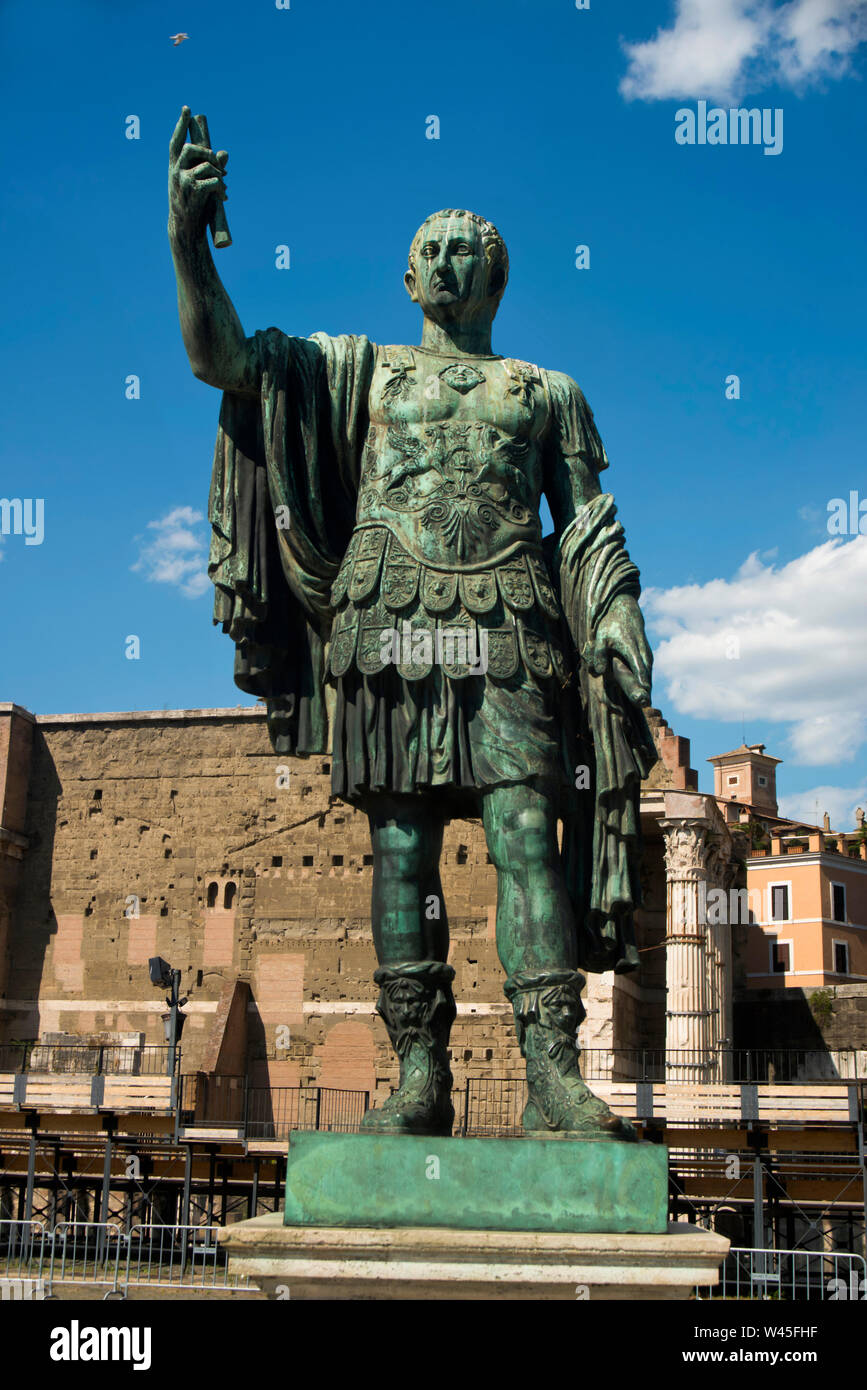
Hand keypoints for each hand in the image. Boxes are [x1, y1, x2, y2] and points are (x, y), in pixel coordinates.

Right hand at [168, 106, 227, 243]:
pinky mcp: (193, 191)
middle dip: (207, 153)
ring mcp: (182, 180)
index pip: (175, 141)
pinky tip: (224, 197)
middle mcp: (175, 171)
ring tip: (223, 185)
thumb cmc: (191, 205)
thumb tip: (225, 152)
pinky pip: (213, 181)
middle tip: (218, 164)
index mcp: (174, 167)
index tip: (187, 108)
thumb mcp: (197, 184)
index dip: (181, 124)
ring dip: (219, 174)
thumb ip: (210, 167)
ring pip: (206, 165)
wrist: (185, 229)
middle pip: (190, 148)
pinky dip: (221, 188)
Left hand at [584, 593, 651, 705]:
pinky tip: (642, 691)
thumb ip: (599, 655)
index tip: (644, 694)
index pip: (640, 669)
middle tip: (643, 705)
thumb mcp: (600, 638)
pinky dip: (646, 680)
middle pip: (647, 675)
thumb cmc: (611, 625)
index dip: (643, 682)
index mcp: (632, 649)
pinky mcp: (647, 655)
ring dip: (647, 687)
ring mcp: (647, 653)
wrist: (625, 610)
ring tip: (643, 702)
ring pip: (649, 674)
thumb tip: (599, 672)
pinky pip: (648, 670)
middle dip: (646, 690)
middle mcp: (643, 653)